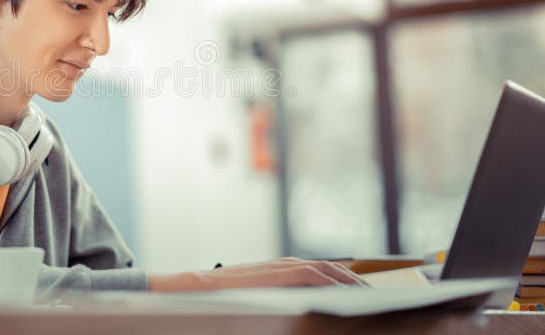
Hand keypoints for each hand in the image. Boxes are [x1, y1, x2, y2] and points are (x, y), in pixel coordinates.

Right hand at [148, 257, 367, 291]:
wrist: (196, 287)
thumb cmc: (226, 296)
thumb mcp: (261, 295)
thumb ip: (283, 296)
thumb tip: (304, 307)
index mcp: (284, 268)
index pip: (324, 271)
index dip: (347, 280)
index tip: (364, 293)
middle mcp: (287, 263)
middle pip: (330, 269)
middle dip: (355, 282)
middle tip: (376, 296)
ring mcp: (282, 266)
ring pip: (326, 270)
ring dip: (350, 282)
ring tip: (368, 296)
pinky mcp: (278, 273)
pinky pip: (312, 275)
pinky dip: (332, 282)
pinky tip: (345, 293)